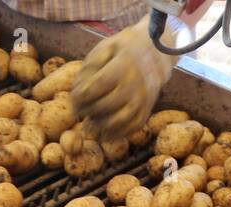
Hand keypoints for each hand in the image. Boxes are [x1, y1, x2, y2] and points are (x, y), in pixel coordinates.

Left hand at [72, 16, 177, 142]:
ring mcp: (144, 99)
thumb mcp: (104, 48)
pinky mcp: (148, 109)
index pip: (97, 86)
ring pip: (120, 120)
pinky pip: (133, 127)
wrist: (155, 53)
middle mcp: (136, 83)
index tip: (74, 99)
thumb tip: (77, 96)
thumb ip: (89, 69)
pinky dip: (117, 133)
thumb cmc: (122, 51)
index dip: (81, 96)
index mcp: (123, 64)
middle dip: (89, 110)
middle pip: (106, 105)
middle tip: (81, 110)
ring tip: (91, 124)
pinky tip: (105, 132)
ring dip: (101, 126)